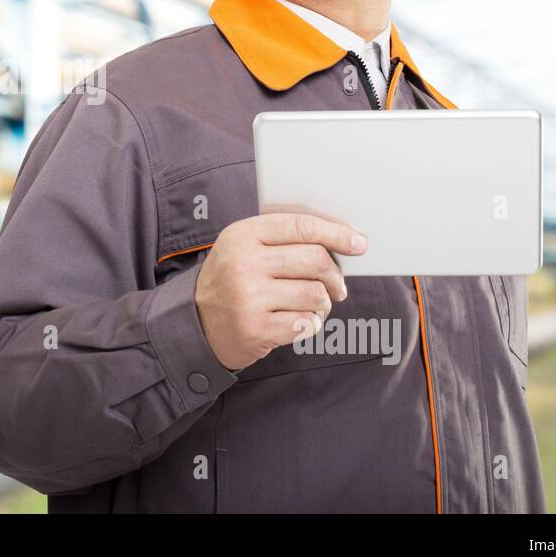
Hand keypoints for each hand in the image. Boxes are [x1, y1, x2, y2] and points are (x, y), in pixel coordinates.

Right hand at [193, 212, 367, 371]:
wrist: (196, 324)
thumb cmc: (233, 281)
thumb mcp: (244, 248)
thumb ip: (284, 239)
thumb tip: (342, 240)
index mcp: (242, 235)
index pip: (301, 227)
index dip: (336, 234)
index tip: (359, 244)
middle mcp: (244, 263)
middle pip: (315, 260)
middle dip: (336, 275)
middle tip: (337, 286)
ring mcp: (249, 298)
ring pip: (316, 294)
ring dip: (324, 303)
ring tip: (313, 306)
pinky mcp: (257, 329)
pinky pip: (307, 322)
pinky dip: (311, 323)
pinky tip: (299, 321)